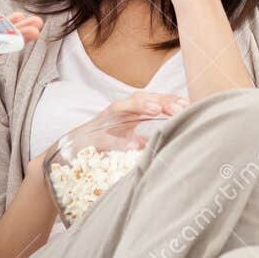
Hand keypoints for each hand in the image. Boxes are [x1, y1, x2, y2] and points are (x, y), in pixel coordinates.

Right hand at [27, 90, 187, 178]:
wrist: (67, 159)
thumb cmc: (105, 151)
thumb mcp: (132, 145)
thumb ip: (149, 141)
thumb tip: (179, 144)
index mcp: (131, 115)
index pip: (155, 102)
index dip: (172, 102)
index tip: (191, 106)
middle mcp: (118, 113)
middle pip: (142, 98)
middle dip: (161, 100)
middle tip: (179, 106)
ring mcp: (102, 122)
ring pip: (122, 108)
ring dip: (139, 106)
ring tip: (156, 109)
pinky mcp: (89, 137)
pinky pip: (104, 136)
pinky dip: (117, 140)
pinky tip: (131, 144)